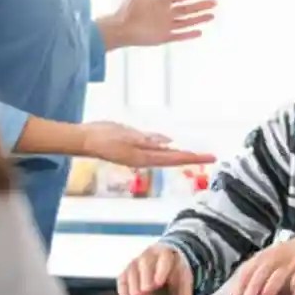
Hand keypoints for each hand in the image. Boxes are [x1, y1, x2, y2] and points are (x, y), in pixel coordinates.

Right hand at [80, 121, 214, 167]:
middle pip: (174, 158)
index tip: (210, 157)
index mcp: (145, 157)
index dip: (193, 157)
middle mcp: (146, 158)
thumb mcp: (127, 136)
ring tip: (196, 153)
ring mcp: (140, 154)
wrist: (85, 139)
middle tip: (210, 156)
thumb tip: (168, 142)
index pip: (175, 157)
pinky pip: (156, 148)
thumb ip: (147, 139)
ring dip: (181, 154)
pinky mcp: (135, 146)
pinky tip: (171, 144)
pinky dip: (167, 148)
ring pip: (166, 155)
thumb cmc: (104, 138)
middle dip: (191, 157)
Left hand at [100, 0, 215, 48]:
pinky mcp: (163, 37)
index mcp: (162, 1)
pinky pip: (179, 35)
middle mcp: (166, 13)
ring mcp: (166, 25)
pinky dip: (189, 34)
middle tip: (215, 2)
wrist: (118, 27)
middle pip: (187, 8)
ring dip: (199, 19)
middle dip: (201, 6)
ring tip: (212, 16)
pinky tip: (200, 31)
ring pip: (186, 21)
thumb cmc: (126, 9)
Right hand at [118, 245, 194, 294]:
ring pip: (131, 269)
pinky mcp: (126, 272)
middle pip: (145, 262)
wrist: (163, 263)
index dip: (161, 270)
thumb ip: (184, 289)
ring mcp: (136, 262)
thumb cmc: (173, 272)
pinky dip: (123, 289)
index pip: (164, 258)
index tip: (158, 283)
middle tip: (145, 291)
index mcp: (167, 254)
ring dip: (133, 284)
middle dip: (145, 277)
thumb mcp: (182, 278)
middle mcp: (150, 255)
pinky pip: (122, 278)